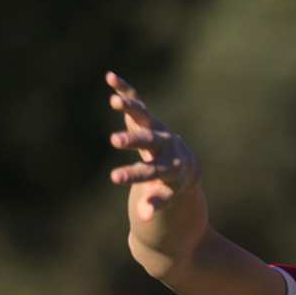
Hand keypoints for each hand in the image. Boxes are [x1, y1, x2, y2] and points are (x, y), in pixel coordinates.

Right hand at [107, 72, 205, 259]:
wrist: (185, 166)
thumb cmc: (172, 185)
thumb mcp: (166, 196)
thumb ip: (156, 204)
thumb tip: (144, 218)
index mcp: (172, 167)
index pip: (152, 172)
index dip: (134, 175)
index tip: (114, 178)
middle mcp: (166, 145)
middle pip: (150, 142)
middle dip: (133, 141)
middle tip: (115, 141)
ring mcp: (158, 129)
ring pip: (144, 117)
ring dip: (130, 107)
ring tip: (113, 99)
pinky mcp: (149, 119)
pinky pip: (136, 102)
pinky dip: (125, 90)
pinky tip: (110, 76)